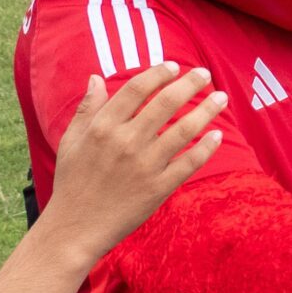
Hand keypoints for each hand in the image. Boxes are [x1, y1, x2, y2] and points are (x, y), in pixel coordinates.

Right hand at [37, 64, 226, 259]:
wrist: (76, 227)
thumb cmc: (72, 181)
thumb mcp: (70, 141)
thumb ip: (87, 108)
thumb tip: (95, 77)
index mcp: (102, 127)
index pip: (136, 89)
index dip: (158, 73)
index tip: (174, 66)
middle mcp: (126, 142)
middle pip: (166, 103)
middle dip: (190, 84)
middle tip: (204, 73)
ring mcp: (144, 165)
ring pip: (184, 130)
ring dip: (207, 110)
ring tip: (221, 98)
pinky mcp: (158, 188)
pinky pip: (189, 163)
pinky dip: (206, 147)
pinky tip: (217, 135)